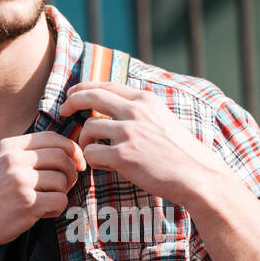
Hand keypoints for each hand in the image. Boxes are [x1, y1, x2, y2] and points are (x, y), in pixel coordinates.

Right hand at [0, 131, 86, 254]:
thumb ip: (26, 154)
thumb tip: (66, 151)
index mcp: (8, 146)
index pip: (52, 137)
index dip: (71, 148)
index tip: (77, 161)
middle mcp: (14, 160)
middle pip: (61, 157)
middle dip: (71, 172)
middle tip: (66, 185)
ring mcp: (20, 181)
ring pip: (62, 180)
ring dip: (62, 192)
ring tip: (48, 201)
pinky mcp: (27, 204)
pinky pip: (60, 201)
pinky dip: (57, 209)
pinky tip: (44, 212)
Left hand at [60, 81, 227, 202]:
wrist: (196, 174)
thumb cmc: (181, 152)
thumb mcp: (163, 119)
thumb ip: (142, 112)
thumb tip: (118, 110)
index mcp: (145, 100)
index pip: (107, 85)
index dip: (85, 88)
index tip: (73, 94)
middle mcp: (135, 111)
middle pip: (91, 96)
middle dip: (72, 101)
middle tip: (63, 110)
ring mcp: (128, 133)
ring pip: (88, 127)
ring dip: (84, 140)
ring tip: (92, 151)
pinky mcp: (123, 156)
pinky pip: (92, 153)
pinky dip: (92, 160)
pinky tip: (102, 165)